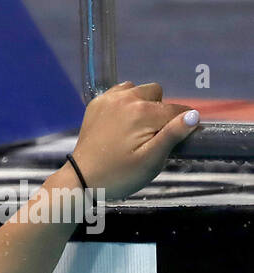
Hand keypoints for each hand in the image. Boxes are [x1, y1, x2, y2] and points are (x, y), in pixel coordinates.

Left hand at [68, 82, 198, 199]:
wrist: (81, 181)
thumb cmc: (119, 175)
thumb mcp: (151, 161)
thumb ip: (173, 135)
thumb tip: (193, 115)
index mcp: (143, 112)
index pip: (177, 111)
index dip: (181, 125)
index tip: (175, 140)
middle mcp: (126, 98)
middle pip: (158, 94)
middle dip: (159, 111)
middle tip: (149, 135)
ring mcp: (108, 99)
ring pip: (138, 89)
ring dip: (142, 103)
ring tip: (135, 127)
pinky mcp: (96, 104)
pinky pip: (119, 91)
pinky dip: (125, 101)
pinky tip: (121, 121)